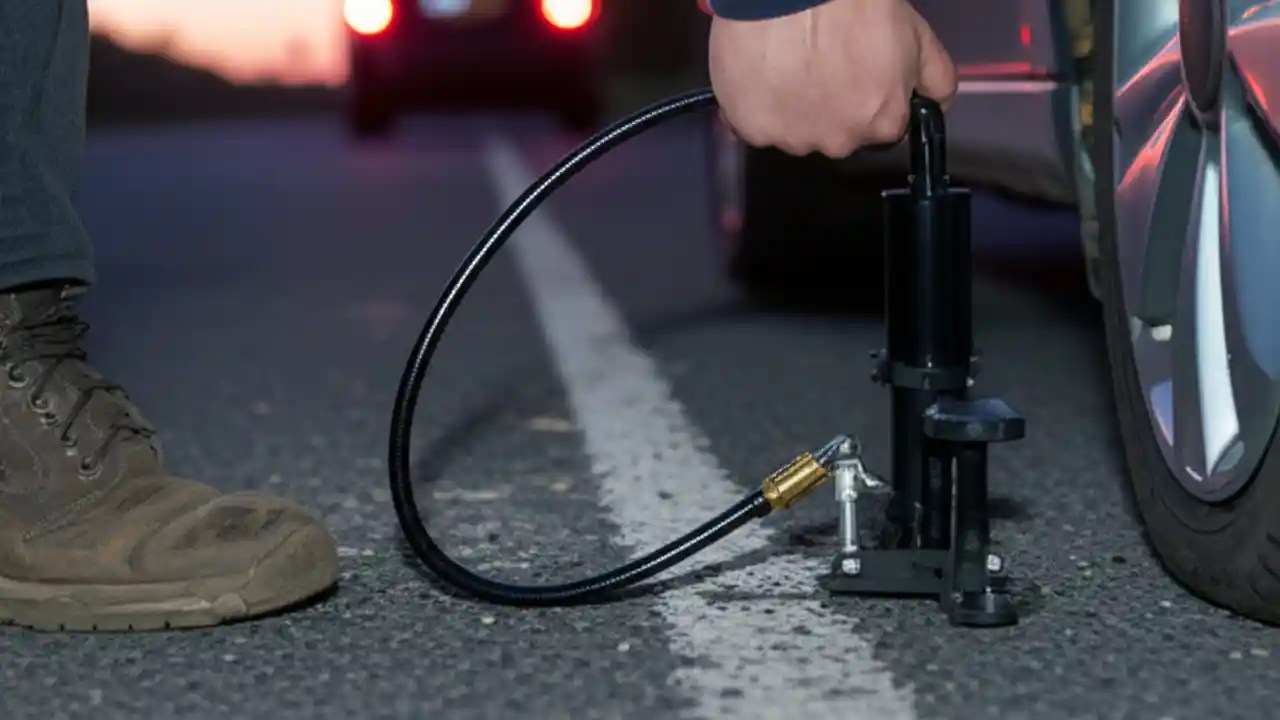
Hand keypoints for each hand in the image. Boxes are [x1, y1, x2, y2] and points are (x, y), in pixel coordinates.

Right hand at [708, 0, 956, 157]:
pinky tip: (762, 71)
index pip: (880, 128)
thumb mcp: (917, 35)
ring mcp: (793, 139)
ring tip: (786, 64)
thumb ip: (936, 78)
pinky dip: (757, 104)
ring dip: (791, 107)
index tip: (855, 71)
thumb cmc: (857, 6)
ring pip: (793, 131)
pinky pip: (755, 123)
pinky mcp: (752, 129)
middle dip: (830, 107)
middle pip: (835, 134)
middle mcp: (840, 143)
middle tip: (818, 63)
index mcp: (883, 125)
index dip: (869, 98)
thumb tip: (937, 104)